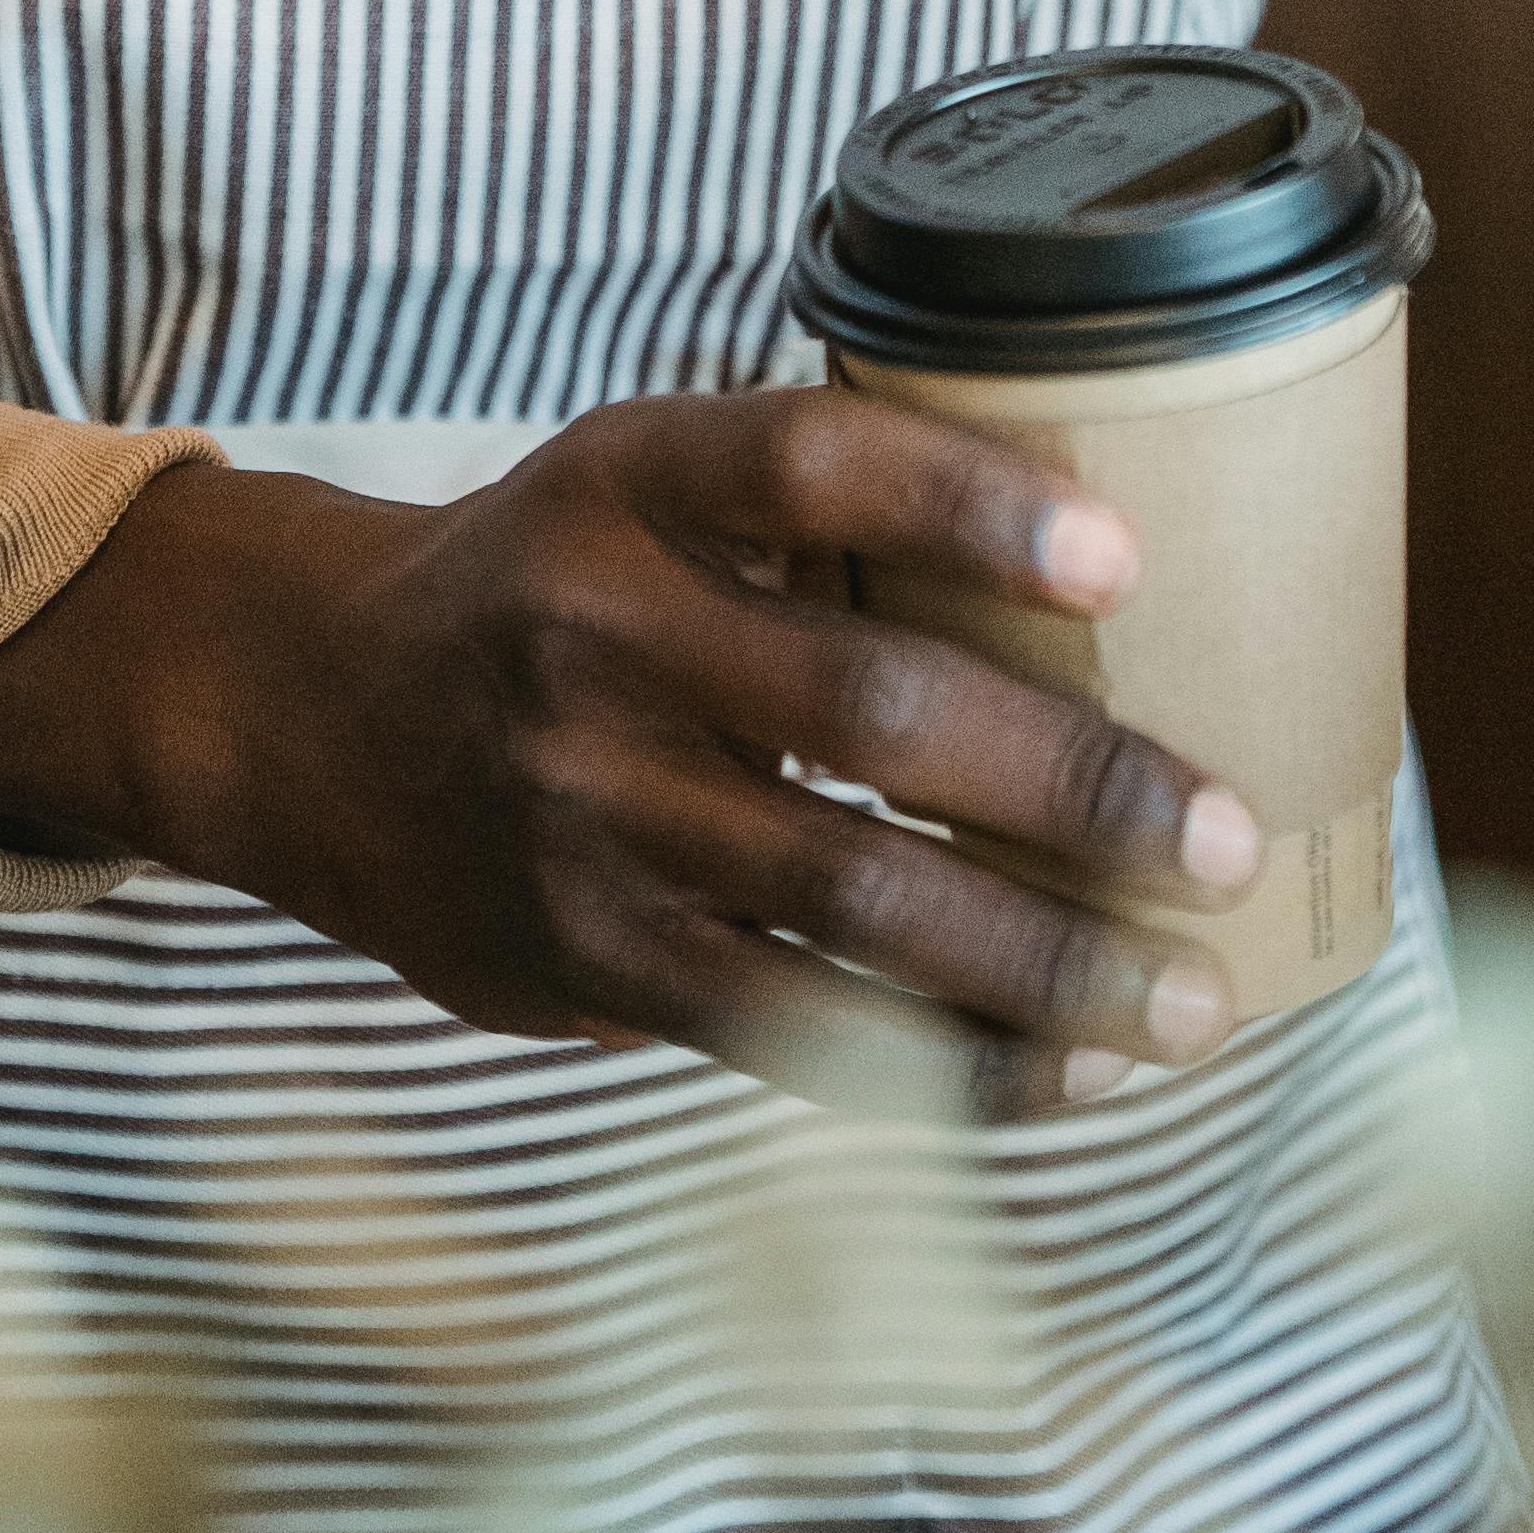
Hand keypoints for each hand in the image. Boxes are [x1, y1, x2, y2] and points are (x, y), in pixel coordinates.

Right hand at [0, 391, 1263, 1113]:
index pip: (808, 461)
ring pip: (849, 901)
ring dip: (1042, 960)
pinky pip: (794, 1028)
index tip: (1123, 544)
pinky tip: (1070, 1070)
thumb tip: (1107, 549)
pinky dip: (948, 1059)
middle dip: (1070, 783)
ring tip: (1191, 996)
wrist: (306, 711)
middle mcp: (596, 636)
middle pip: (866, 710)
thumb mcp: (642, 477)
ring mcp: (585, 811)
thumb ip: (815, 507)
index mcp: (625, 481)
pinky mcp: (586, 959)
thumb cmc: (552, 573)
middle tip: (1227, 833)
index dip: (967, 500)